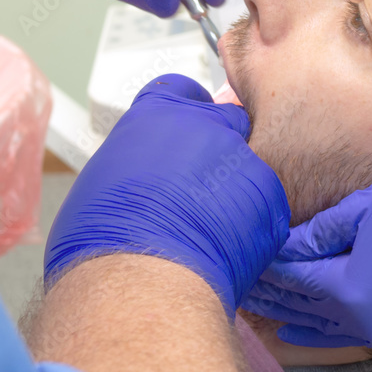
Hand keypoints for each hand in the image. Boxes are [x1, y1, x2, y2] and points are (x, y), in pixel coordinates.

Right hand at [44, 74, 289, 317]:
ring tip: (212, 226)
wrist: (141, 280)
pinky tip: (229, 244)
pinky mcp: (270, 192)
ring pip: (248, 165)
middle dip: (219, 148)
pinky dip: (253, 220)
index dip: (186, 111)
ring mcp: (241, 156)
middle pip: (225, 121)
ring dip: (237, 188)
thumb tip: (136, 179)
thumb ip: (131, 163)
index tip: (185, 132)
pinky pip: (266, 201)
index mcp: (156, 114)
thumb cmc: (103, 239)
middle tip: (201, 188)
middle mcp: (204, 124)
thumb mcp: (101, 182)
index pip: (182, 91)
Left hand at [243, 173, 371, 356]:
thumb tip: (293, 237)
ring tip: (257, 306)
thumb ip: (333, 223)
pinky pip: (348, 337)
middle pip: (300, 308)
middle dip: (267, 292)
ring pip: (321, 329)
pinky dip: (319, 332)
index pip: (292, 276)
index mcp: (353, 288)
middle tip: (233, 277)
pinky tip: (303, 330)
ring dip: (287, 316)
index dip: (263, 262)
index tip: (235, 248)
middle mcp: (365, 322)